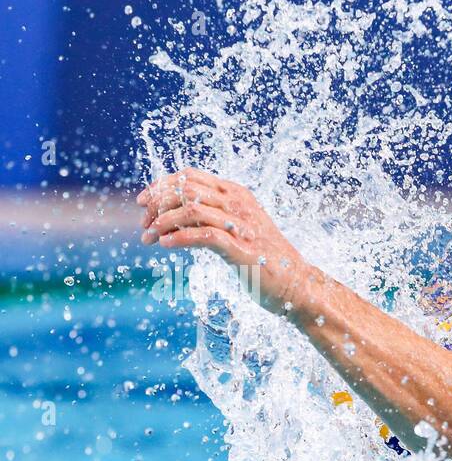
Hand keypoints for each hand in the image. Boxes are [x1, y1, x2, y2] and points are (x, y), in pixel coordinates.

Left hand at [137, 167, 315, 313]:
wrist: (297, 285)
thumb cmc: (265, 258)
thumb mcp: (238, 227)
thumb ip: (212, 215)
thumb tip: (175, 213)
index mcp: (236, 193)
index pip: (189, 176)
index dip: (161, 186)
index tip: (144, 204)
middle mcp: (239, 204)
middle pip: (186, 188)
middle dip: (157, 204)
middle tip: (144, 224)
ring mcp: (241, 226)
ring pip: (190, 209)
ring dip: (162, 222)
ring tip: (149, 237)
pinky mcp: (241, 250)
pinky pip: (203, 236)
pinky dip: (179, 238)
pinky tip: (166, 245)